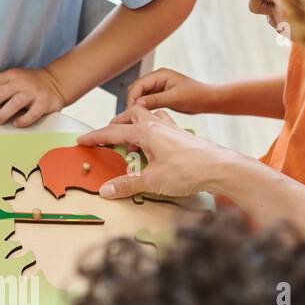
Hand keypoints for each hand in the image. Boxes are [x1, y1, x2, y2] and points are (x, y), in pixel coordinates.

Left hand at [0, 67, 64, 126]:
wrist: (56, 82)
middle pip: (0, 93)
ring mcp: (34, 92)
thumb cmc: (29, 85)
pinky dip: (23, 120)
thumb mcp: (13, 79)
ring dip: (3, 113)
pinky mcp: (45, 102)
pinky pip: (33, 113)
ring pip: (15, 102)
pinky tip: (16, 124)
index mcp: (11, 75)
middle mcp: (21, 82)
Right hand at [78, 106, 241, 198]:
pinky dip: (154, 133)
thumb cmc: (189, 170)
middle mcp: (159, 126)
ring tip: (133, 143)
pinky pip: (164, 127)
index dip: (96, 136)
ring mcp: (173, 129)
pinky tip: (156, 149)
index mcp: (146, 132)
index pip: (114, 132)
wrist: (221, 168)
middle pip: (133, 115)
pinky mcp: (184, 137)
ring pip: (151, 117)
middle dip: (118, 123)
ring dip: (138, 125)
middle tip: (109, 135)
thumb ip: (127, 184)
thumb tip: (106, 190)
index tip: (83, 139)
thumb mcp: (152, 181)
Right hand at [126, 67, 215, 114]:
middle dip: (132, 102)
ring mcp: (158, 87)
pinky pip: (147, 101)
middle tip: (131, 116)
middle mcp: (157, 79)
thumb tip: (138, 103)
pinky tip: (144, 116)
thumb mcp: (175, 98)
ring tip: (136, 118)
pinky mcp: (161, 95)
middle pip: (136, 89)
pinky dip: (143, 108)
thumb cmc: (196, 95)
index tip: (130, 111)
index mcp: (160, 75)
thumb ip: (155, 100)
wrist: (208, 100)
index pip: (138, 85)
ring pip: (140, 96)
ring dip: (137, 105)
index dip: (132, 98)